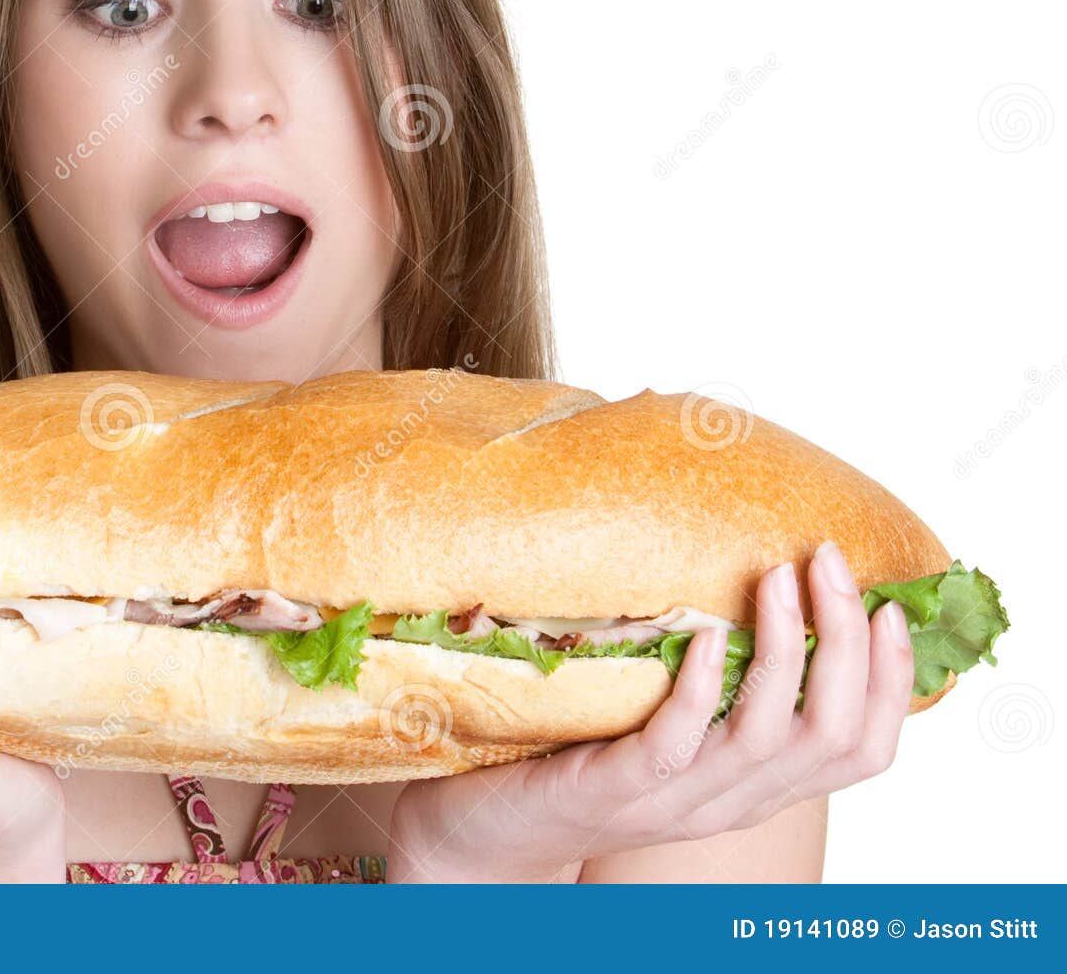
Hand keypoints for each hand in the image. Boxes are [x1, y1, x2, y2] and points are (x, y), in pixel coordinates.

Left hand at [387, 540, 914, 881]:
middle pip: (834, 734)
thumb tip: (772, 592)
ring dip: (785, 646)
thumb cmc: (588, 756)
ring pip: (769, 735)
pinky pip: (677, 742)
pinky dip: (703, 685)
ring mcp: (676, 799)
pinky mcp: (616, 787)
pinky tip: (709, 633)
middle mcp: (732, 800)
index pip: (866, 749)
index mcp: (758, 786)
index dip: (892, 679)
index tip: (890, 605)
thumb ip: (725, 686)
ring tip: (778, 576)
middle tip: (827, 560)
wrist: (493, 826)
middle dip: (847, 642)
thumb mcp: (677, 727)